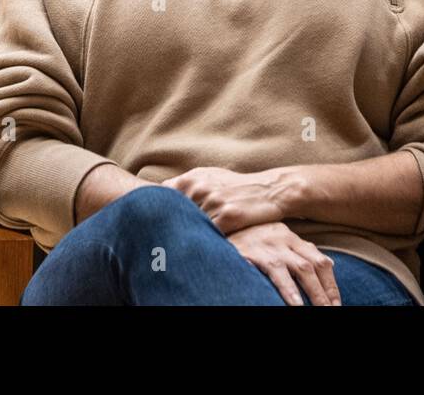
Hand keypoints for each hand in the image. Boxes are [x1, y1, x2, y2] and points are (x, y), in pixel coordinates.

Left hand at [159, 166, 293, 234]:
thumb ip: (188, 184)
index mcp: (193, 178)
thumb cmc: (239, 186)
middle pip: (173, 213)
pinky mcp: (228, 217)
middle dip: (168, 226)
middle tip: (160, 240)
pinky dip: (204, 242)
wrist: (270, 190)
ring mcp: (214, 202)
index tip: (152, 222)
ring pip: (190, 226)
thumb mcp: (212, 176)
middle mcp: (200, 187)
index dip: (156, 210)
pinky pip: (209, 234)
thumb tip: (162, 191)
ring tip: (180, 246)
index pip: (163, 195)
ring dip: (186, 236)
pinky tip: (202, 247)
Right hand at [227, 221, 340, 305]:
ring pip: (302, 268)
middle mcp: (285, 238)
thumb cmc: (244, 238)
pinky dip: (289, 290)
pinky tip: (295, 304)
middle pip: (314, 265)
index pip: (319, 259)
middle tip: (334, 310)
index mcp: (291, 237)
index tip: (337, 302)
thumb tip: (325, 263)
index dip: (331, 283)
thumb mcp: (272, 240)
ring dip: (314, 292)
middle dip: (327, 290)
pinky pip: (277, 272)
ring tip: (322, 310)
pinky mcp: (256, 252)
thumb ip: (296, 250)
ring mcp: (271, 245)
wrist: (215, 224)